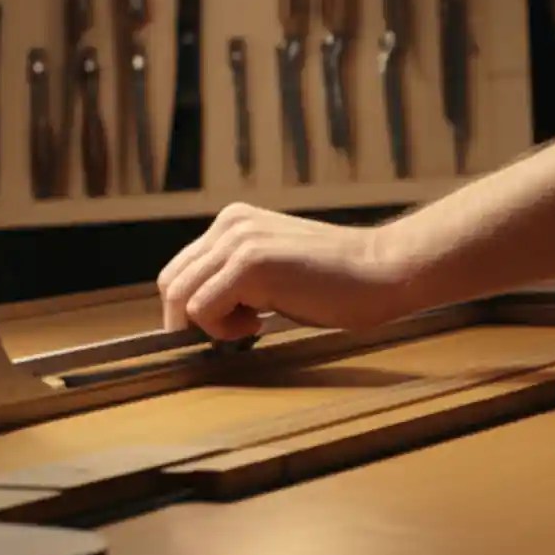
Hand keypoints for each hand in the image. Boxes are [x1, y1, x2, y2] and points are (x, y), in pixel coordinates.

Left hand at [156, 203, 396, 339]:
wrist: (382, 271)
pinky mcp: (249, 264)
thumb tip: (194, 315)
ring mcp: (237, 242)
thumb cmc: (335, 281)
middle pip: (172, 283)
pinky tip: (261, 324)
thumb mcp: (272, 271)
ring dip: (210, 325)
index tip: (225, 326)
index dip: (190, 309)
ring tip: (253, 325)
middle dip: (191, 321)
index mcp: (232, 222)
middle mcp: (229, 225)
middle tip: (235, 331)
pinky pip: (202, 310)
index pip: (181, 271)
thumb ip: (235, 280)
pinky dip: (223, 330)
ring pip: (181, 297)